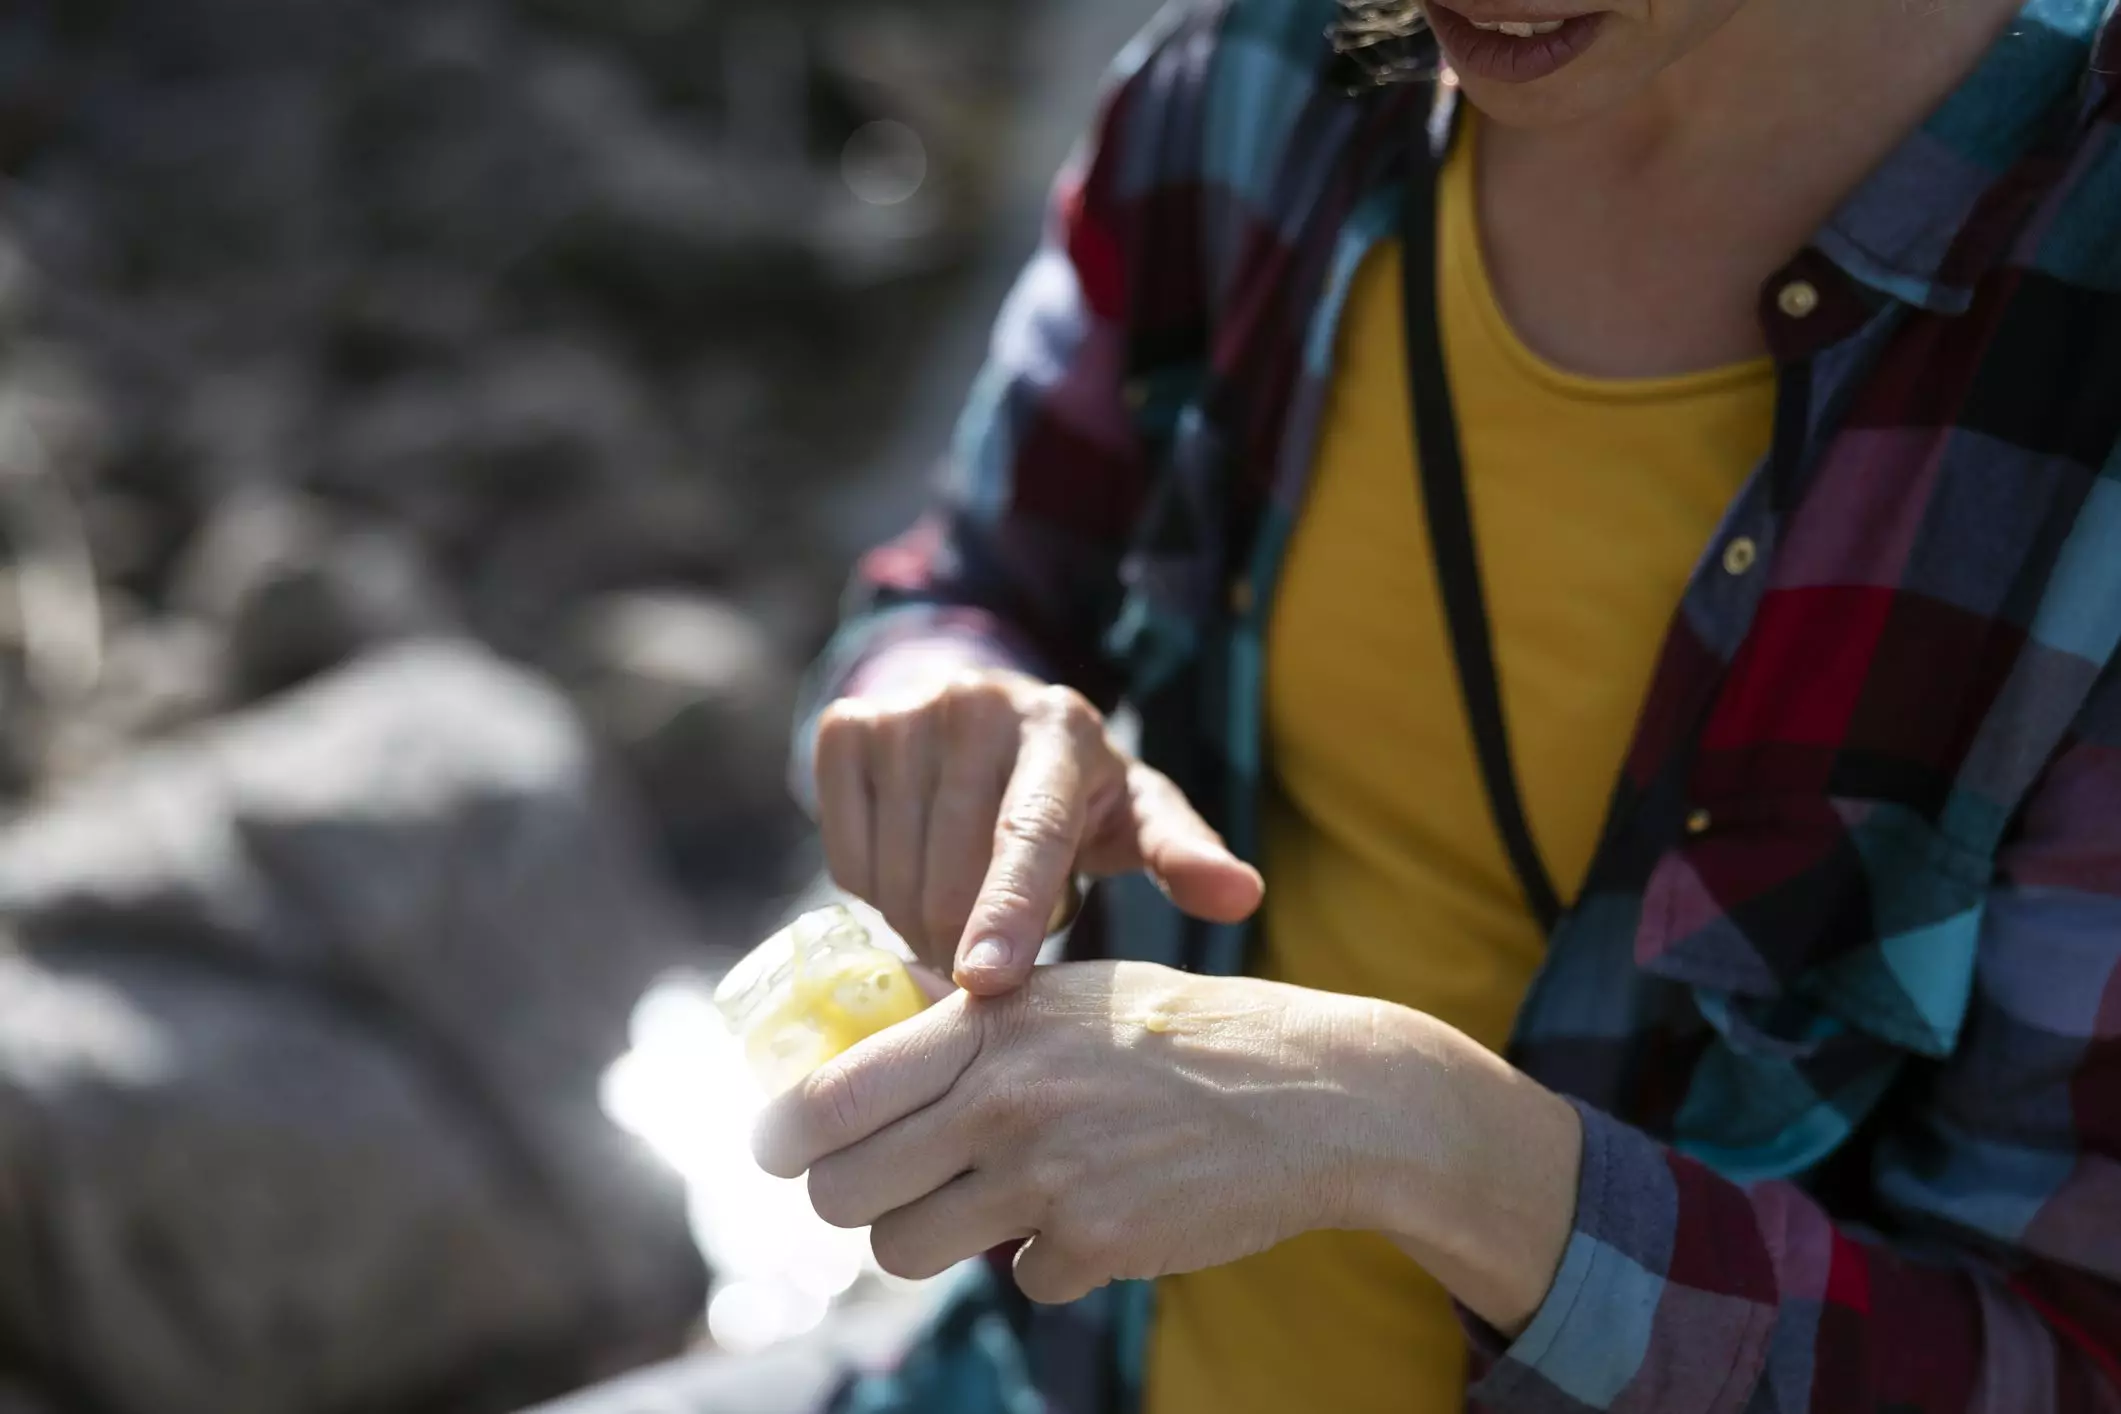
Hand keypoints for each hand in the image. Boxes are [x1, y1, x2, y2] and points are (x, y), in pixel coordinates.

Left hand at [754, 962, 1391, 1303]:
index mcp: (987, 1022)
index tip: (777, 1149)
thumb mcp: (1067, 993)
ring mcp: (1047, 1176)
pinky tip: (1097, 1212)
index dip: (784, 1135)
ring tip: (985, 1204)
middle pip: (843, 1193)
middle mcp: (1003, 1097)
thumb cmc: (1182, 1034)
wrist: (1312, 1093)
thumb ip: (967, 1016)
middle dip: (850, 1201)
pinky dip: (1047, 1259)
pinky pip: (1017, 1278)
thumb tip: (864, 1029)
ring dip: (933, 1238)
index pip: (830, 1096)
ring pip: (905, 1250)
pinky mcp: (1095, 1245)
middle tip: (880, 1191)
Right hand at [812, 670, 1262, 994]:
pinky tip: (914, 868)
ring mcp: (902, 710)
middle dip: (967, 945)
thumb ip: (1185, 855)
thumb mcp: (1136, 815)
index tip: (985, 982)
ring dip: (921, 922)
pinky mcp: (844, 726)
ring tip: (962, 905)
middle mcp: (977, 704)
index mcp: (1062, 727)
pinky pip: (847, 858)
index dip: (1010, 911)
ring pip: (892, 875)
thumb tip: (1242, 895)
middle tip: (994, 963)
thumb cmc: (1075, 792)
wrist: (982, 716)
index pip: (1031, 834)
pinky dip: (876, 890)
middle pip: (952, 873)